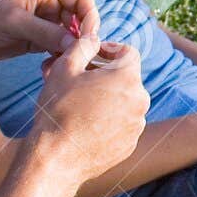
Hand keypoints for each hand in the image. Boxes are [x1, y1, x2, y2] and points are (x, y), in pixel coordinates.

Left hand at [0, 0, 100, 63]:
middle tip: (76, 60)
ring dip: (69, 52)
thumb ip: (47, 32)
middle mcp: (49, 2)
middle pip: (81, 19)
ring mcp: (43, 21)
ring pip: (71, 36)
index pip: (83, 0)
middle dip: (81, 39)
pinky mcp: (35, 38)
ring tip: (60, 67)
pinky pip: (57, 48)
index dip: (90, 20)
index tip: (88, 43)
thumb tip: (77, 44)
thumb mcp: (14, 23)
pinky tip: (48, 69)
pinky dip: (58, 58)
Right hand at [33, 36, 148, 185]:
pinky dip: (109, 119)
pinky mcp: (130, 145)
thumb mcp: (65, 68)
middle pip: (126, 77)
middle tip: (79, 80)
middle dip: (105, 75)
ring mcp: (137, 125)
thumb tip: (93, 37)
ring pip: (124, 101)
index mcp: (128, 78)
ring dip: (107, 97)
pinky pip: (122, 124)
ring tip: (80, 103)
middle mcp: (140, 101)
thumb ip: (83, 45)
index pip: (128, 52)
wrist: (56, 159)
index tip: (92, 56)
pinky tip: (85, 124)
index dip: (109, 49)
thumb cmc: (58, 110)